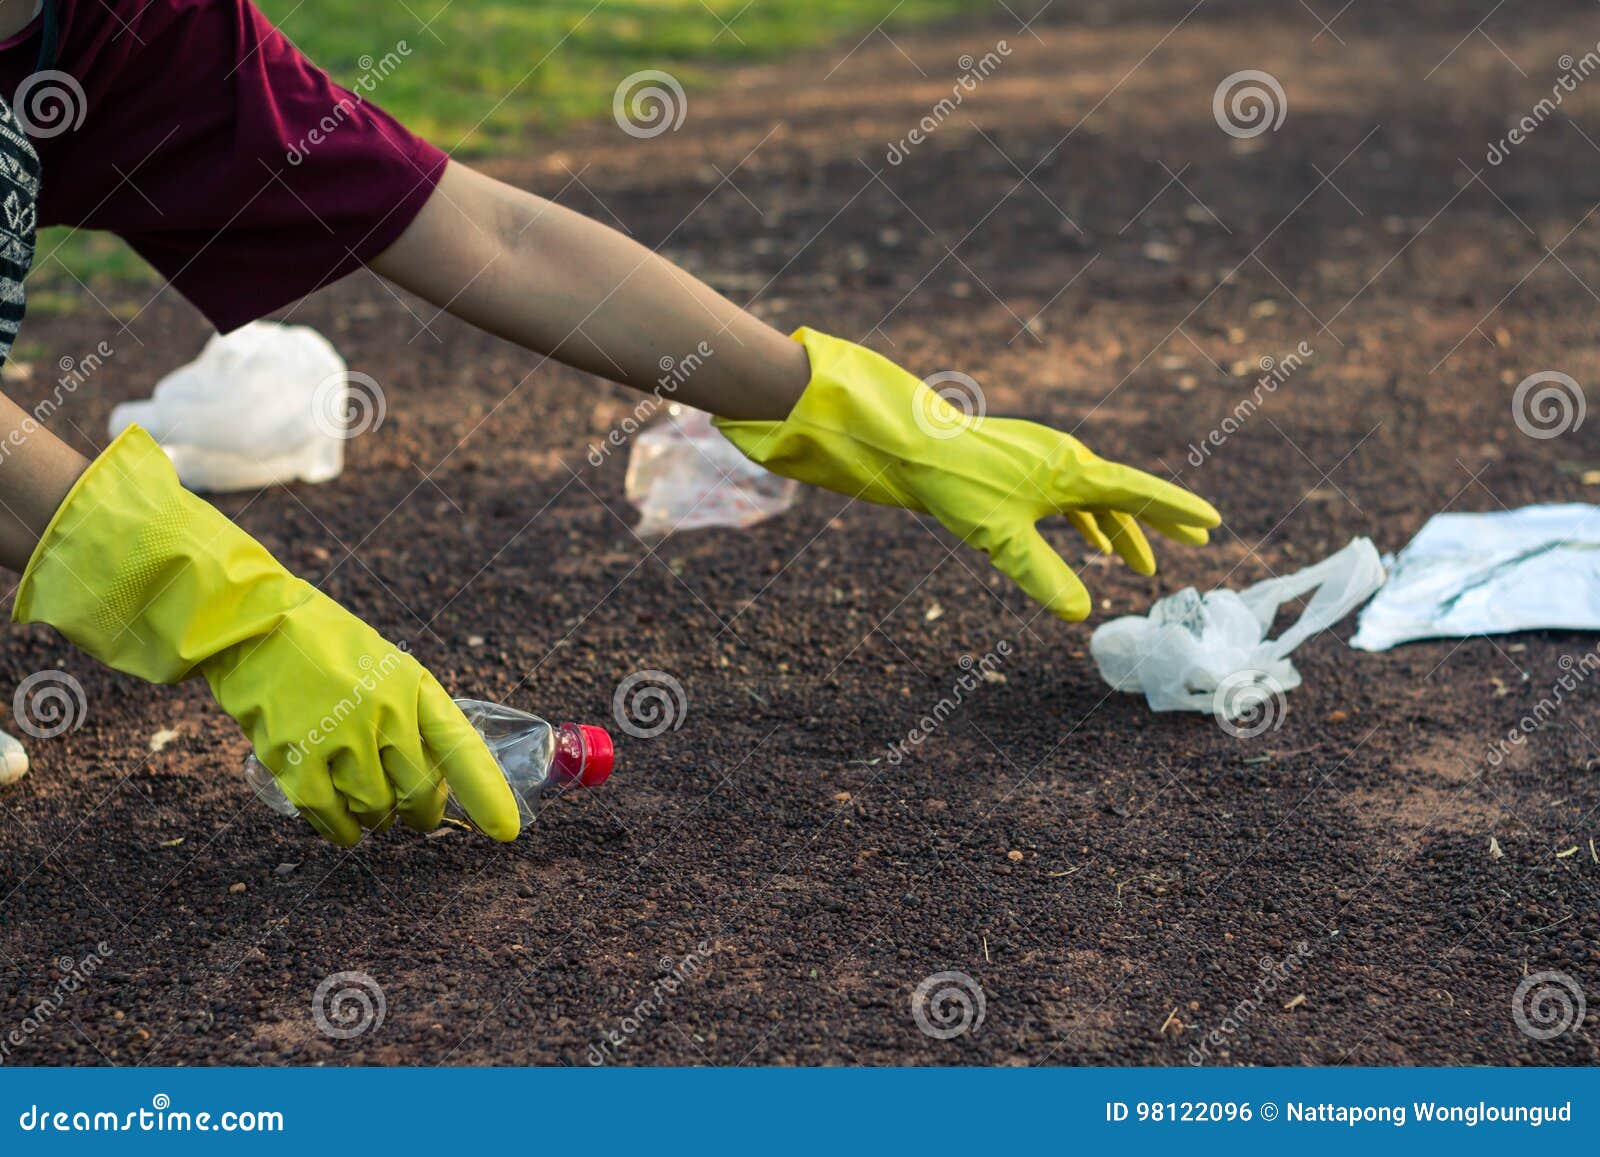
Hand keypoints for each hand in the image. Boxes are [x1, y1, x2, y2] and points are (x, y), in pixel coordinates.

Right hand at [13, 426, 518, 844]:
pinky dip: (340, 830)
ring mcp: (341, 736)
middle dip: (421, 812)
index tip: (506, 830)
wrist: (253, 623)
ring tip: (368, 807)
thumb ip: (409, 716)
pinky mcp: (296, 758)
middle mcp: (384, 712)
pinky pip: (330, 818)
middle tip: (414, 815)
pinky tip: (342, 827)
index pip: (461, 747)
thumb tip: (432, 777)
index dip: (487, 792)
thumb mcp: (385, 667)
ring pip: (376, 809)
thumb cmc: (325, 647)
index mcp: (413, 686)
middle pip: (418, 792)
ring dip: (376, 819)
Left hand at [715, 329, 1219, 619]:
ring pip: (1095, 498)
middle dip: (1158, 522)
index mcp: (1071, 472)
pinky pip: (1068, 495)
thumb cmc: (955, 485)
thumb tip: (1079, 615)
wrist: (909, 445)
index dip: (1176, 512)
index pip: (1139, 493)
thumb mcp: (999, 538)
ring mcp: (1043, 461)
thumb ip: (1041, 575)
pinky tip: (1087, 540)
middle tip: (1196, 543)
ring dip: (1118, 529)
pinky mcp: (1021, 467)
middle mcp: (1064, 460)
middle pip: (1125, 493)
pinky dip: (1085, 520)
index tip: (1212, 524)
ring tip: (1136, 563)